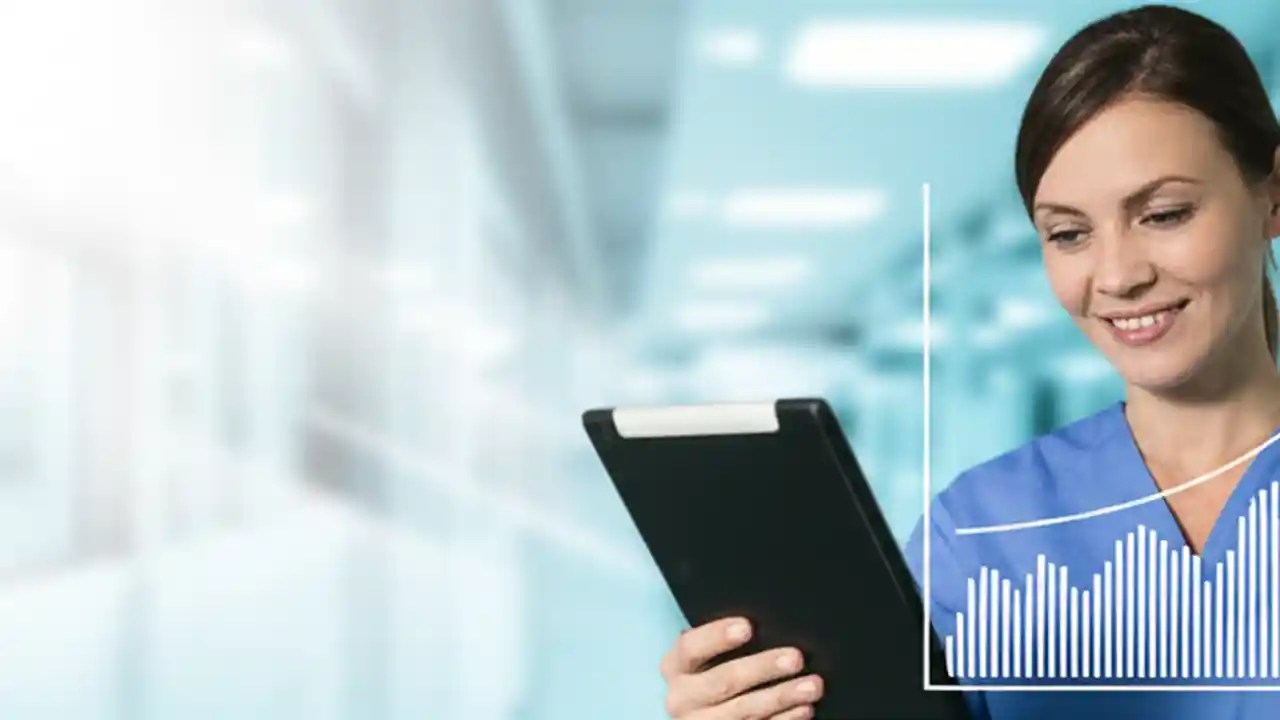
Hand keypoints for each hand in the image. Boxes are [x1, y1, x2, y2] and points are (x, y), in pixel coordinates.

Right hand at [659, 616, 823, 718]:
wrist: (704, 714)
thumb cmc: (712, 671)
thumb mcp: (706, 657)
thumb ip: (722, 642)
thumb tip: (765, 620)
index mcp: (675, 666)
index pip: (690, 647)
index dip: (717, 636)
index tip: (747, 626)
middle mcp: (682, 698)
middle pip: (722, 681)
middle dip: (762, 668)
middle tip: (796, 658)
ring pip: (744, 711)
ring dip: (781, 697)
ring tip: (812, 686)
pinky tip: (804, 709)